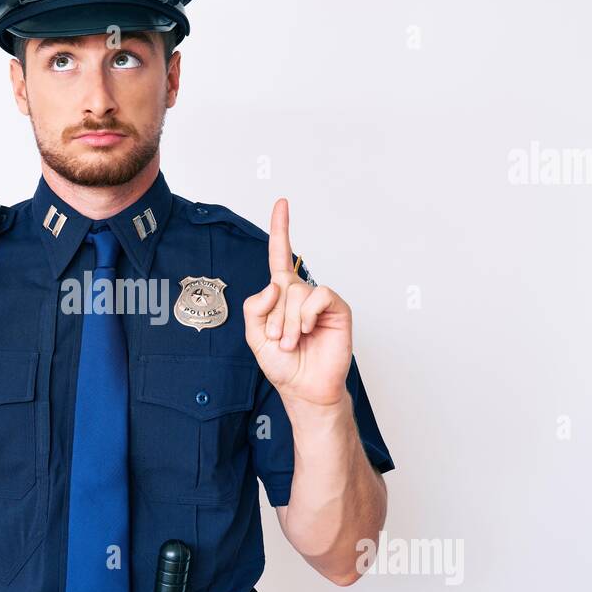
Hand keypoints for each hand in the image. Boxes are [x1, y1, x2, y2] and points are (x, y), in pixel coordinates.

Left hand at [242, 198, 352, 407]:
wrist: (304, 388)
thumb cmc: (282, 364)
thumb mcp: (254, 336)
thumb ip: (254, 307)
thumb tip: (275, 284)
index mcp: (281, 295)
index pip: (280, 255)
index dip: (281, 229)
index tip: (282, 203)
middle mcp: (301, 293)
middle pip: (280, 286)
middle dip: (274, 318)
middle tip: (279, 341)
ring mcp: (320, 301)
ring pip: (297, 293)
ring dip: (288, 323)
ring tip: (292, 343)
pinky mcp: (337, 309)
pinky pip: (319, 295)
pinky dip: (308, 314)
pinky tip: (308, 330)